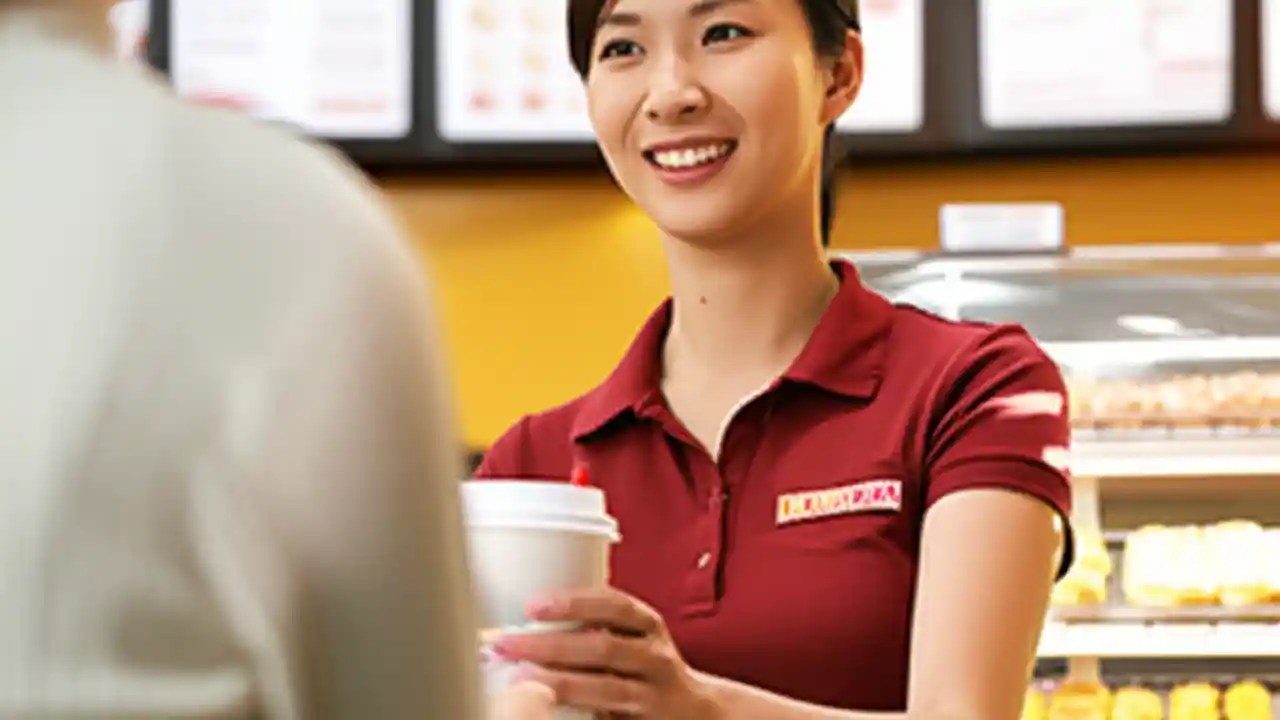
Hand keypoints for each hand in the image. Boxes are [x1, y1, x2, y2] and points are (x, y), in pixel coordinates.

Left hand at [494, 588, 722, 718]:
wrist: (696, 713)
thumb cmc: (646, 668)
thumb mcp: (634, 637)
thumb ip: (594, 627)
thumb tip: (525, 624)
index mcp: (649, 627)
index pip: (616, 605)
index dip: (574, 602)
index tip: (532, 606)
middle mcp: (655, 658)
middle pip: (604, 648)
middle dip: (551, 645)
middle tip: (506, 644)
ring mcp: (652, 696)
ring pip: (606, 689)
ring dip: (560, 683)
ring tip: (519, 680)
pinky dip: (577, 716)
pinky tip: (546, 713)